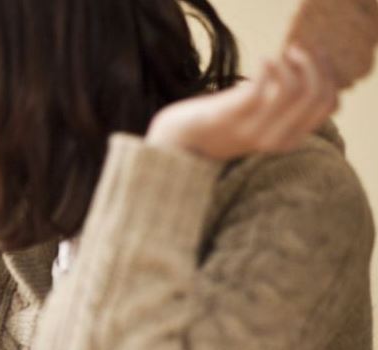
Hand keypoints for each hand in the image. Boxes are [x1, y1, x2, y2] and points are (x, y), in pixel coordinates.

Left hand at [145, 46, 337, 160]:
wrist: (180, 141)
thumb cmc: (222, 121)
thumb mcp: (261, 116)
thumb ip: (283, 103)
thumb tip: (306, 68)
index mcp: (289, 139)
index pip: (328, 104)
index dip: (329, 74)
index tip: (317, 55)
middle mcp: (276, 138)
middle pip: (315, 95)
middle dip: (314, 64)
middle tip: (299, 49)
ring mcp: (253, 130)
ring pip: (293, 90)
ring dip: (292, 63)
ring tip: (280, 53)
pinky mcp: (230, 118)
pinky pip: (261, 89)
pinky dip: (267, 67)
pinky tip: (262, 59)